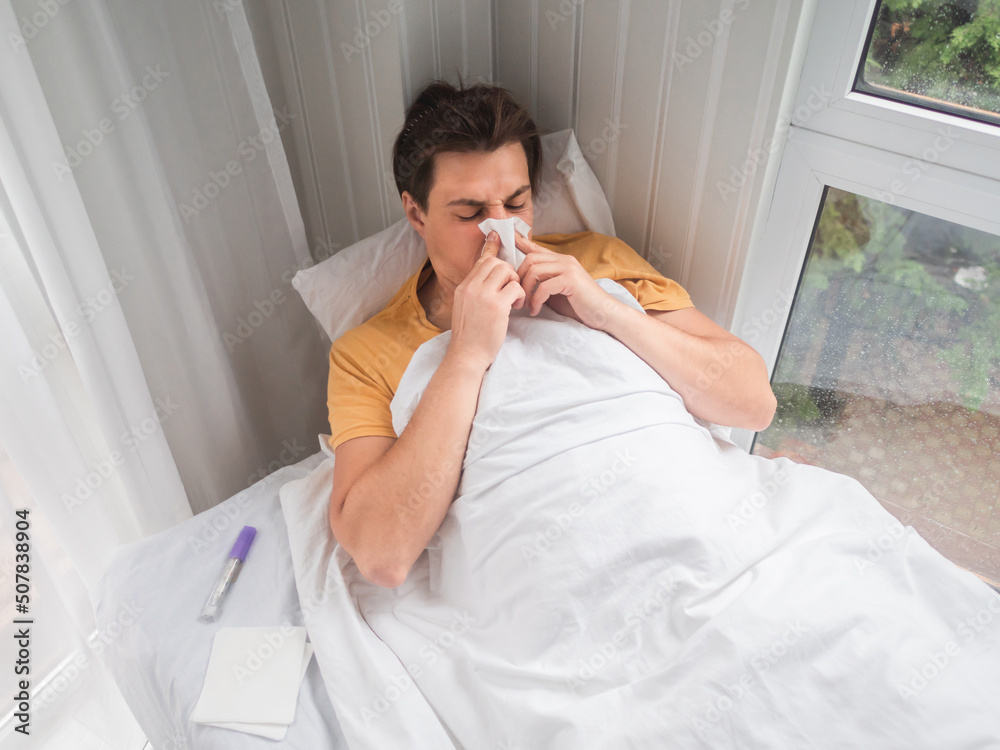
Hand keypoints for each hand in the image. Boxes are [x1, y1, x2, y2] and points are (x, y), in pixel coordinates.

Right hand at [447, 231, 525, 369]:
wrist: (466, 356)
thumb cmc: (469, 337)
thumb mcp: (466, 309)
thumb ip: (475, 293)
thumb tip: (488, 282)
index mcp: (464, 287)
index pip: (480, 261)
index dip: (491, 248)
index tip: (497, 235)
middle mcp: (471, 287)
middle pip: (496, 262)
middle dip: (509, 271)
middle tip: (512, 288)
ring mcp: (483, 295)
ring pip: (506, 270)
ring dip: (516, 282)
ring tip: (514, 299)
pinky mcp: (496, 306)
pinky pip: (515, 287)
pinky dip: (520, 295)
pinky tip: (517, 307)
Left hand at [515, 233, 618, 328]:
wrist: (603, 314)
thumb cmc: (580, 305)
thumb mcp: (557, 291)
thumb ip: (543, 282)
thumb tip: (523, 283)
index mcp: (562, 260)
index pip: (537, 248)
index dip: (521, 243)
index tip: (507, 240)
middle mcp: (565, 260)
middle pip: (530, 259)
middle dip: (519, 279)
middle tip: (517, 297)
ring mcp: (569, 268)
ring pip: (534, 271)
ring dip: (526, 291)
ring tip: (526, 306)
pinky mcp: (571, 280)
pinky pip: (544, 287)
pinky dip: (536, 300)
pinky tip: (536, 310)